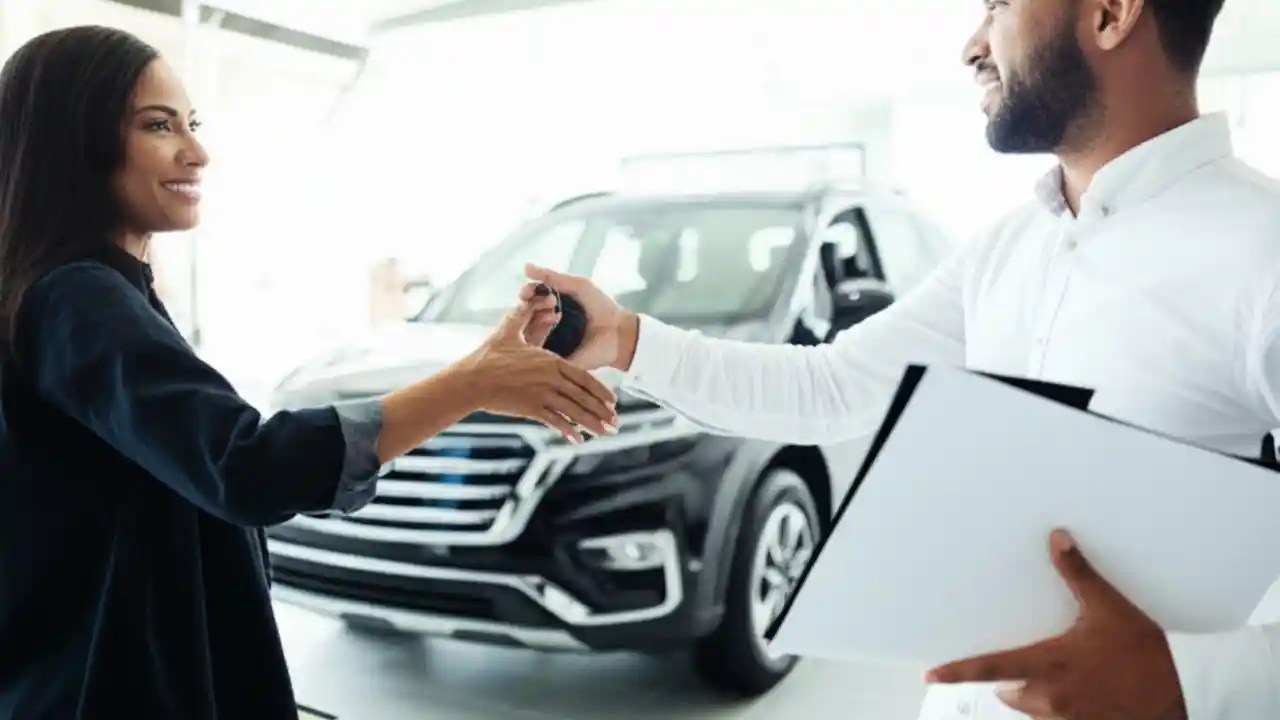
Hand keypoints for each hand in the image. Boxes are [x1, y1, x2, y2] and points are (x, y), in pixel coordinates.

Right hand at [459, 298, 618, 443]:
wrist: (471, 379)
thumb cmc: (488, 356)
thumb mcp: (507, 332)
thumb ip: (521, 317)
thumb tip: (524, 300)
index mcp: (550, 361)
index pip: (583, 377)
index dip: (600, 390)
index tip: (612, 401)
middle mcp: (550, 378)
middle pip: (583, 397)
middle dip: (602, 412)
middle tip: (616, 424)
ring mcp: (541, 394)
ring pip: (573, 411)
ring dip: (591, 423)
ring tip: (605, 433)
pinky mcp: (531, 408)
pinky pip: (555, 421)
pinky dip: (568, 430)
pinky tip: (578, 439)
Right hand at [521, 263, 639, 370]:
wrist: (619, 332)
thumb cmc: (601, 308)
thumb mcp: (578, 286)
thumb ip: (553, 277)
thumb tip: (525, 267)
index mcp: (552, 306)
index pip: (529, 299)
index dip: (526, 293)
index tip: (529, 291)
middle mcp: (547, 323)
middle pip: (525, 314)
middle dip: (528, 305)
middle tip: (542, 302)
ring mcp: (548, 341)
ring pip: (527, 331)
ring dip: (533, 318)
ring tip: (552, 313)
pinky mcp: (553, 358)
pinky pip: (535, 350)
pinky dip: (536, 337)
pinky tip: (547, 327)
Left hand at [925, 530, 1186, 719]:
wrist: (1186, 691)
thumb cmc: (1144, 650)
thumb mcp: (1108, 607)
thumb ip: (1078, 574)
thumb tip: (1057, 538)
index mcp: (1049, 664)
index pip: (990, 669)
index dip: (957, 672)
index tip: (930, 674)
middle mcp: (1052, 696)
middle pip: (1010, 692)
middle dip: (1013, 679)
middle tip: (1029, 661)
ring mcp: (1069, 716)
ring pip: (1033, 707)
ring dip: (1037, 694)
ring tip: (1062, 673)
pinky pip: (1059, 718)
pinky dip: (1061, 705)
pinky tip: (1084, 690)